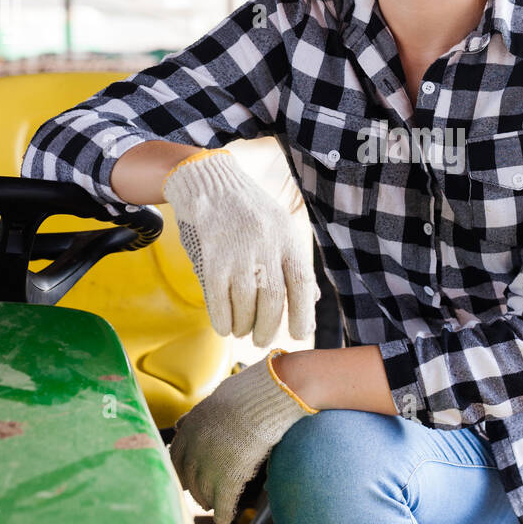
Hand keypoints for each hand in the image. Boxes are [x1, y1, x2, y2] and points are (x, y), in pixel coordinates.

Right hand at [162, 150, 318, 346]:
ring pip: (244, 303)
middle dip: (268, 328)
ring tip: (242, 331)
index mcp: (288, 238)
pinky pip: (218, 298)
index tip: (300, 334)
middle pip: (272, 299)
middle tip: (263, 340)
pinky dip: (222, 318)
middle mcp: (266, 244)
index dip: (303, 314)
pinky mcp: (211, 256)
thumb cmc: (251, 213)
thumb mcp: (281, 231)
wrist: (212, 183)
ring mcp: (237, 251)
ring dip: (244, 325)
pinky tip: (224, 326)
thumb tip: (311, 306)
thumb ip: (295, 266)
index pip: (301, 283)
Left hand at [169, 350, 315, 523]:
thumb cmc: (248, 392)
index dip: (181, 470)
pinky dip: (223, 514)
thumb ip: (195, 417)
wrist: (269, 394)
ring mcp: (210, 463)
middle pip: (187, 478)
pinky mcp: (230, 476)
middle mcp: (194, 448)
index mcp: (189, 428)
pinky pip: (222, 502)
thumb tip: (181, 423)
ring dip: (207, 502)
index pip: (175, 457)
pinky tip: (224, 521)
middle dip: (194, 489)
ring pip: (202, 492)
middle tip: (200, 497)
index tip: (185, 478)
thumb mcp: (214, 400)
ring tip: (212, 507)